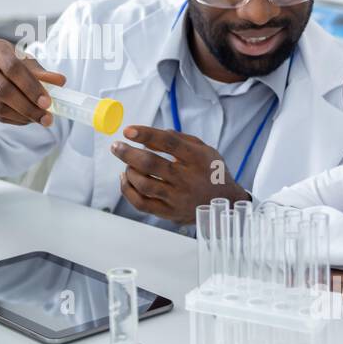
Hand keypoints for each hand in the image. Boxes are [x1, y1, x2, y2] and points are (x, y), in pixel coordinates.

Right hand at [0, 39, 65, 124]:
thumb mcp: (18, 60)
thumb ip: (39, 71)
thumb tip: (61, 81)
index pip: (14, 68)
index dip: (31, 87)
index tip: (48, 102)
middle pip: (4, 90)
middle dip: (29, 107)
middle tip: (47, 118)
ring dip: (22, 116)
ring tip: (38, 119)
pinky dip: (12, 120)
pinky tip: (25, 119)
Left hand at [112, 125, 249, 225]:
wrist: (225, 204)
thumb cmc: (212, 172)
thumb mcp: (204, 150)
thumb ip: (178, 140)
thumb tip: (149, 138)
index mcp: (196, 159)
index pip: (168, 142)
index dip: (146, 134)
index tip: (128, 130)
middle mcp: (186, 179)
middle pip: (150, 164)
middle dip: (128, 153)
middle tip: (116, 147)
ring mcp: (177, 198)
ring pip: (144, 184)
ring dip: (129, 171)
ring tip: (127, 164)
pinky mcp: (169, 212)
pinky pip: (142, 204)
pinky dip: (128, 190)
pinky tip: (126, 180)